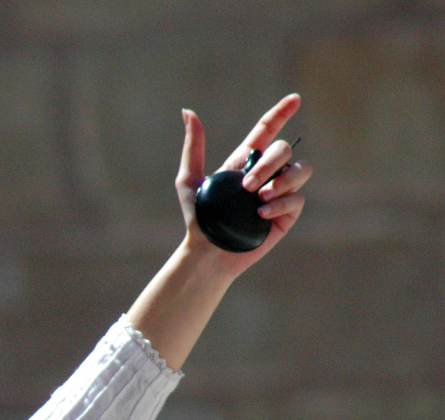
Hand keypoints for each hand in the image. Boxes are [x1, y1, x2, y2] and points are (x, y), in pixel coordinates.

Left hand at [176, 94, 312, 279]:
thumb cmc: (198, 218)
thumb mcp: (189, 180)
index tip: (294, 99)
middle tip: (246, 186)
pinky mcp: (286, 214)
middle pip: (284, 149)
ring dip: (282, 181)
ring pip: (300, 170)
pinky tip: (260, 216)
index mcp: (245, 161)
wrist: (207, 252)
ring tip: (259, 199)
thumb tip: (187, 112)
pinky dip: (280, 205)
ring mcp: (279, 193)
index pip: (268, 130)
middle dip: (268, 164)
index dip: (282, 112)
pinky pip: (297, 199)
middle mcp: (266, 173)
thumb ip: (193, 146)